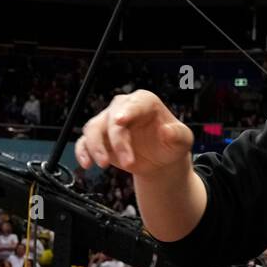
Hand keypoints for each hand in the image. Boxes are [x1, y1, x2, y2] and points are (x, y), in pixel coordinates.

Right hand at [74, 90, 192, 176]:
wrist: (160, 160)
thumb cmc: (171, 145)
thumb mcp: (183, 141)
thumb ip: (178, 135)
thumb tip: (167, 131)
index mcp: (145, 102)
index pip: (134, 104)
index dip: (127, 112)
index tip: (120, 121)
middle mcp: (124, 108)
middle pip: (112, 119)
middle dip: (117, 141)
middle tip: (128, 162)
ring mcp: (109, 122)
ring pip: (93, 128)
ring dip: (96, 147)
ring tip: (104, 164)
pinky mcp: (99, 138)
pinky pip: (84, 141)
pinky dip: (82, 151)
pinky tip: (87, 163)